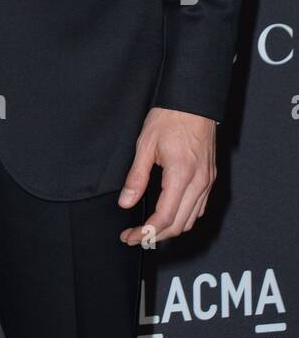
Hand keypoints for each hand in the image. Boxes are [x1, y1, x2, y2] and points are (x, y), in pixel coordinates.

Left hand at [117, 107, 215, 245]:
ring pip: (192, 220)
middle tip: (135, 237)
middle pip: (179, 225)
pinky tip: (170, 215)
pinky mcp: (210, 177)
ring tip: (149, 230)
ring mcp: (208, 181)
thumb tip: (126, 202)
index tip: (130, 236)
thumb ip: (136, 177)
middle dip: (156, 236)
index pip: (164, 217)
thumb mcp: (145, 144)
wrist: (193, 100)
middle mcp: (199, 182)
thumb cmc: (169, 117)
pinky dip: (184, 218)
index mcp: (182, 175)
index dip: (145, 232)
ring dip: (171, 229)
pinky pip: (199, 208)